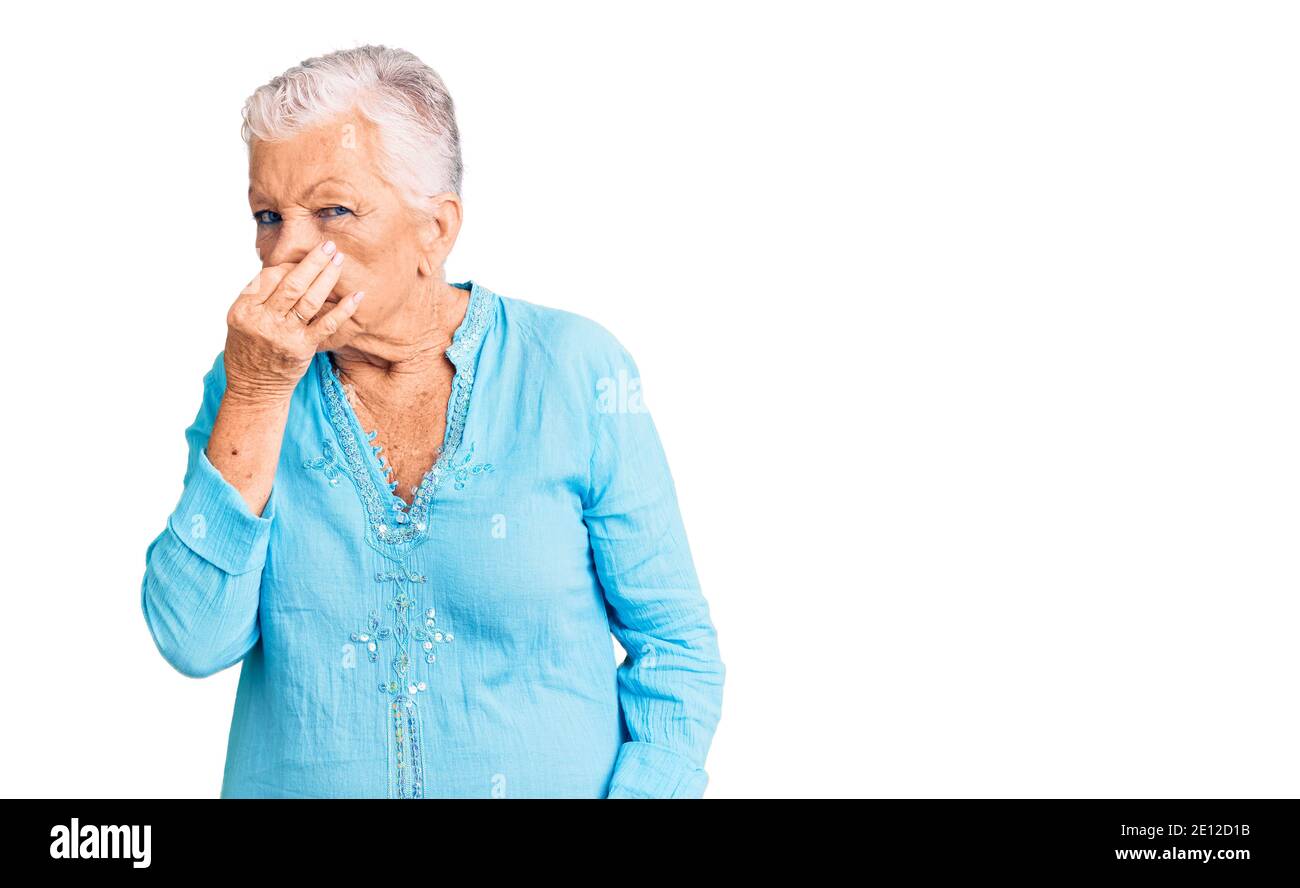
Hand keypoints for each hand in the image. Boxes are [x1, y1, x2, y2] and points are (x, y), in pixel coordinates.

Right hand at [223, 240, 364, 403]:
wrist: (254, 388)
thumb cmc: (249, 349)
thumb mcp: (241, 320)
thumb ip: (258, 296)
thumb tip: (286, 268)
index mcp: (243, 309)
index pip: (269, 277)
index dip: (289, 265)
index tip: (302, 259)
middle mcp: (262, 320)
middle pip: (292, 283)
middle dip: (313, 261)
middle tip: (329, 246)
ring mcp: (283, 335)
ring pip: (309, 299)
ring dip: (328, 277)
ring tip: (339, 260)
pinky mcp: (302, 348)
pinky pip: (326, 325)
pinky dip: (343, 309)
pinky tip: (356, 296)